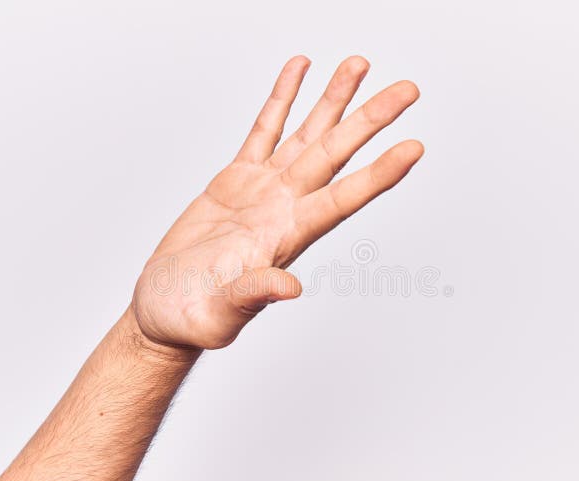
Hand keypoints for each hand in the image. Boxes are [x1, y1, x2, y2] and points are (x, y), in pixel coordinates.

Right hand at [131, 55, 422, 349]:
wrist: (165, 306)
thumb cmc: (191, 318)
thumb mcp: (220, 315)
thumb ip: (254, 295)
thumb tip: (290, 288)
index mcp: (287, 238)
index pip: (342, 199)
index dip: (378, 174)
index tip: (413, 147)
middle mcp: (284, 208)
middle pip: (335, 155)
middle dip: (370, 120)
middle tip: (407, 90)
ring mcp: (263, 190)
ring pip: (307, 135)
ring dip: (333, 100)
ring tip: (357, 65)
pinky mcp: (235, 179)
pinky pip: (265, 130)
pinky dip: (282, 99)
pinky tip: (298, 71)